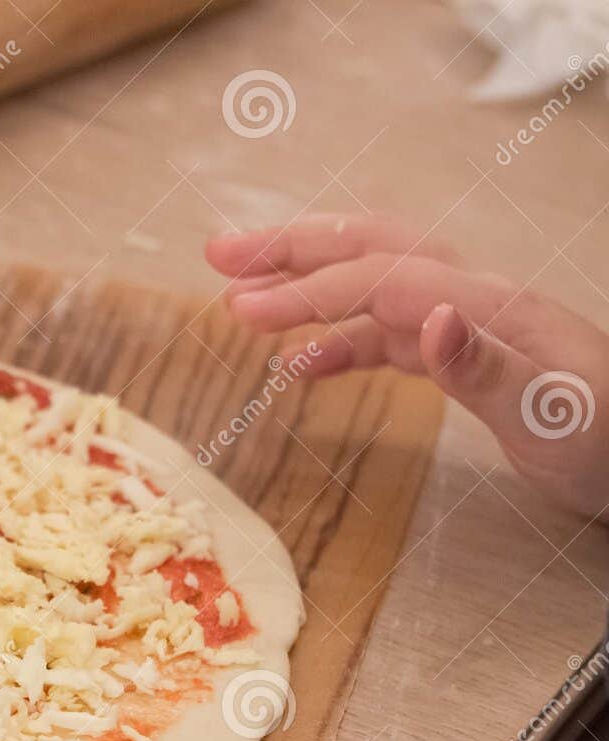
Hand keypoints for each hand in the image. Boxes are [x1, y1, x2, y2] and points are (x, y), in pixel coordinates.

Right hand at [205, 214, 608, 520]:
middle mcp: (472, 301)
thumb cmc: (607, 442)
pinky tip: (298, 364)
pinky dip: (336, 341)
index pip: (379, 279)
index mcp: (486, 307)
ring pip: (372, 285)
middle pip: (370, 251)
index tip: (239, 308)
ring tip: (239, 298)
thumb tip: (430, 316)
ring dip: (303, 285)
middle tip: (220, 254)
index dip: (307, 288)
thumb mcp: (552, 414)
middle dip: (291, 249)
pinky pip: (387, 334)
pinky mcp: (465, 358)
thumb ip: (486, 366)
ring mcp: (467, 326)